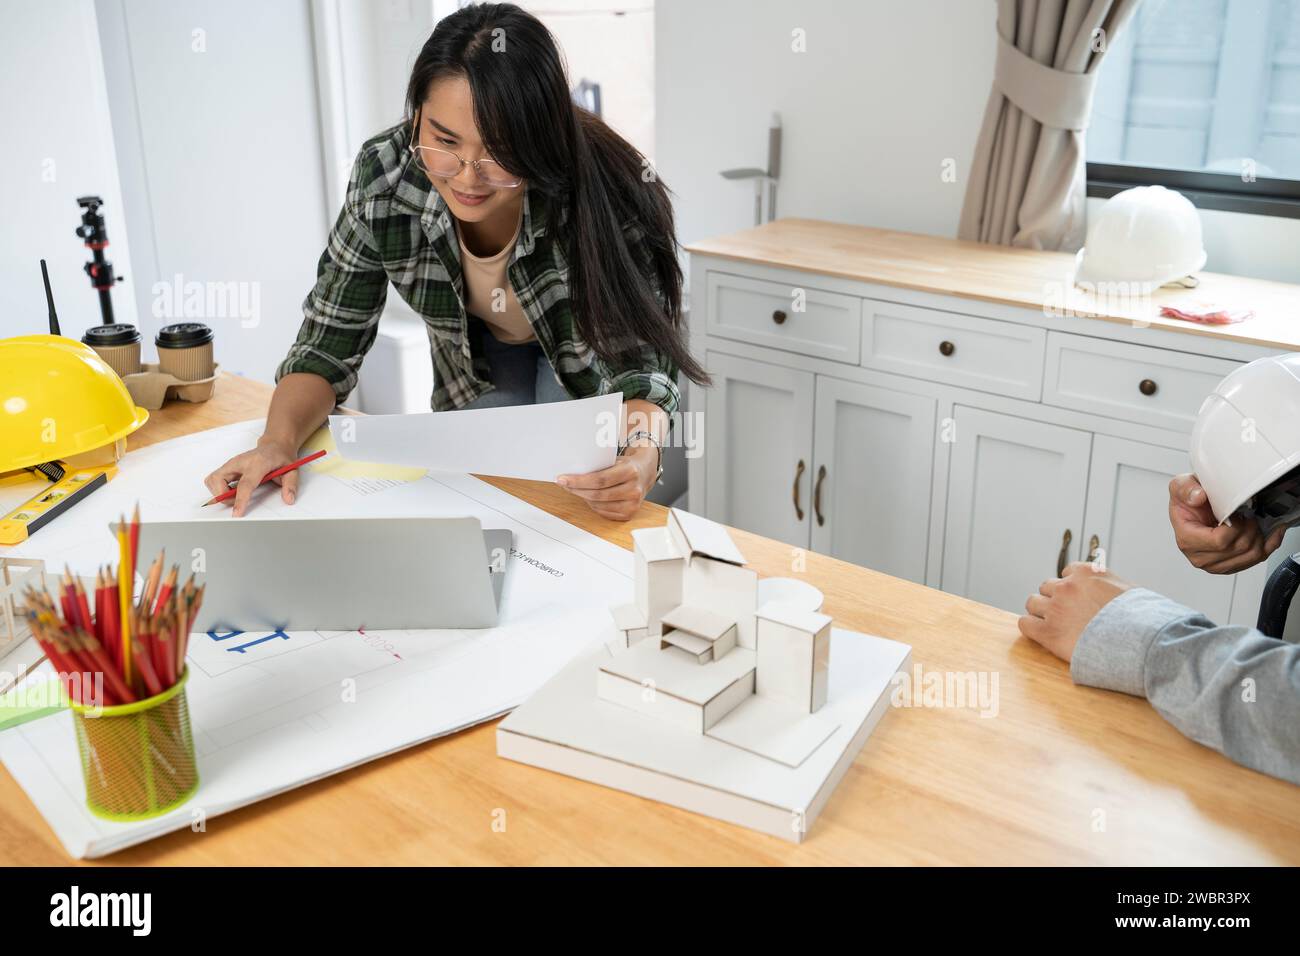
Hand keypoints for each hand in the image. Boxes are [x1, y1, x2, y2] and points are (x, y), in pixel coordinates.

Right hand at [203, 439, 300, 516]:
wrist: (274, 446)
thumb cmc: (281, 458)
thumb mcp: (292, 470)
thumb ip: (290, 485)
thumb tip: (288, 499)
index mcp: (258, 463)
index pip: (245, 484)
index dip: (240, 500)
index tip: (236, 514)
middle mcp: (240, 461)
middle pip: (219, 480)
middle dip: (223, 496)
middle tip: (237, 502)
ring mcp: (231, 463)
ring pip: (212, 480)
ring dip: (219, 493)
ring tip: (235, 496)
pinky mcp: (227, 467)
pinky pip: (213, 480)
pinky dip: (218, 489)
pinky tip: (231, 490)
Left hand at [556, 445, 656, 520]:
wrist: (645, 473)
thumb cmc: (627, 465)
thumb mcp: (615, 459)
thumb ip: (598, 466)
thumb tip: (572, 473)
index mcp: (630, 472)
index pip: (600, 479)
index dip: (579, 481)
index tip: (563, 479)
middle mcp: (634, 490)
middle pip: (597, 494)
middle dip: (576, 490)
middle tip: (564, 484)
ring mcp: (633, 504)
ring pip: (598, 505)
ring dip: (583, 497)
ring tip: (575, 489)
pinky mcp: (629, 514)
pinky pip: (603, 512)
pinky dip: (592, 505)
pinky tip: (587, 497)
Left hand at [1018, 562, 1132, 663]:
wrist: (1139, 644)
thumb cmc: (1142, 621)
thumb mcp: (1131, 591)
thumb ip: (1112, 585)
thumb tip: (1111, 591)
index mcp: (1086, 573)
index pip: (1067, 572)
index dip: (1072, 587)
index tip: (1079, 600)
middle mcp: (1067, 587)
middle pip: (1047, 587)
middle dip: (1055, 599)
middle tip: (1068, 616)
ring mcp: (1055, 609)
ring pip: (1033, 603)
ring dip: (1041, 612)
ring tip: (1055, 625)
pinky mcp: (1048, 632)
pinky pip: (1026, 624)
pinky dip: (1031, 627)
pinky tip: (1041, 634)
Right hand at [1169, 473, 1283, 573]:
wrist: (1189, 510)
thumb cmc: (1187, 501)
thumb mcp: (1180, 486)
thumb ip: (1186, 489)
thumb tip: (1198, 497)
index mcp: (1187, 540)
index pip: (1220, 541)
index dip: (1235, 526)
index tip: (1235, 513)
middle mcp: (1200, 557)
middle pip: (1239, 548)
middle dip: (1250, 528)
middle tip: (1246, 514)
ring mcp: (1215, 565)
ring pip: (1251, 556)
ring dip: (1259, 535)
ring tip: (1252, 521)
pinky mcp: (1229, 567)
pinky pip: (1257, 560)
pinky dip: (1269, 545)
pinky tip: (1272, 532)